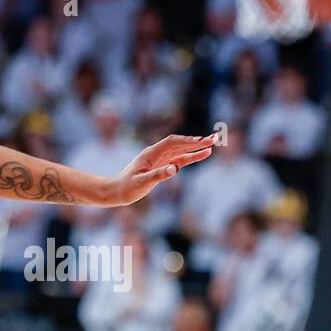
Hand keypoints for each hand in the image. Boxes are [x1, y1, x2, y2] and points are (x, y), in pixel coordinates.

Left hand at [103, 134, 218, 206]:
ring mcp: (160, 159)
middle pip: (179, 143)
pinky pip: (179, 159)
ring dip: (196, 147)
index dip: (189, 141)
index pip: (173, 143)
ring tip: (212, 145)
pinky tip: (201, 155)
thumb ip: (158, 175)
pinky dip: (190, 157)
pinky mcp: (162, 166)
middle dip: (197, 141)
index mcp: (151, 154)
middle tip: (214, 139)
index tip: (203, 142)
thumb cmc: (127, 188)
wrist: (116, 191)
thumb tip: (174, 168)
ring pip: (181, 150)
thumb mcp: (142, 183)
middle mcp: (157, 153)